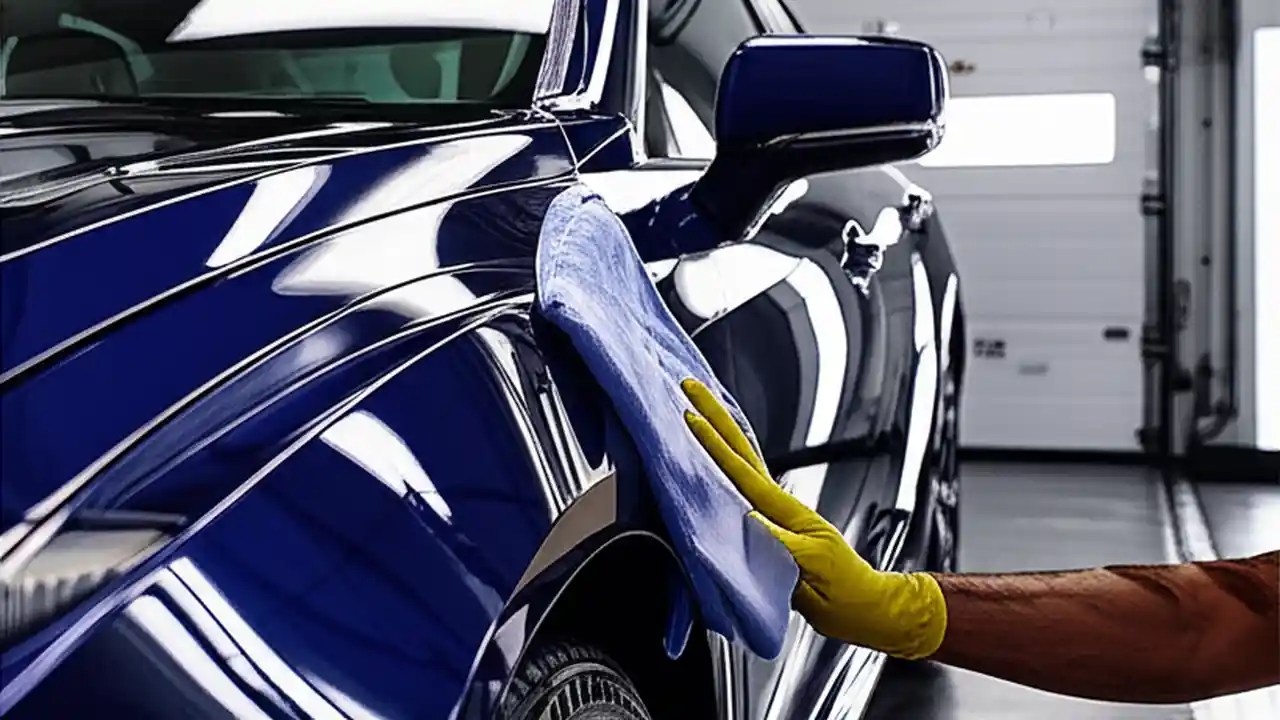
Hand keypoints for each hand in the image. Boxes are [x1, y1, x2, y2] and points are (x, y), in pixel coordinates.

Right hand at [681, 378, 946, 658]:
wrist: (863, 605)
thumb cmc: (840, 593)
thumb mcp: (812, 570)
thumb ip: (780, 545)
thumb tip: (747, 520)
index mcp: (783, 511)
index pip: (740, 469)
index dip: (713, 443)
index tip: (690, 418)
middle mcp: (778, 505)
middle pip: (740, 450)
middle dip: (714, 416)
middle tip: (690, 386)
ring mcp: (776, 512)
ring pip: (742, 462)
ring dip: (719, 432)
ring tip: (696, 408)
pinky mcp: (774, 525)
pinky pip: (744, 487)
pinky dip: (727, 462)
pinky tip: (715, 454)